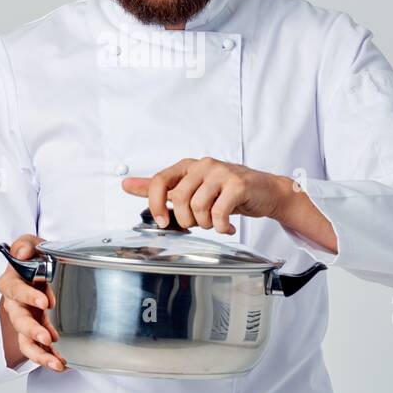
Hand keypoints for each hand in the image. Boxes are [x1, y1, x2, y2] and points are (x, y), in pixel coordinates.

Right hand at [0, 234, 67, 371]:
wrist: (37, 269)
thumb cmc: (33, 258)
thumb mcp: (30, 245)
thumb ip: (25, 245)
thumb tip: (22, 252)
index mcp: (11, 283)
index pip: (15, 290)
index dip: (28, 296)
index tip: (44, 302)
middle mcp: (15, 305)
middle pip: (19, 321)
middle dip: (33, 331)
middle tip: (47, 337)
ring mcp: (25, 321)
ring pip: (26, 341)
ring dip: (40, 353)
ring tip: (57, 362)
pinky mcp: (36, 332)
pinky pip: (38, 349)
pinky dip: (49, 358)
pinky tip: (63, 365)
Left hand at [121, 157, 289, 233]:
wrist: (265, 191)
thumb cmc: (226, 191)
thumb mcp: (190, 188)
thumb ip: (159, 188)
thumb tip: (127, 184)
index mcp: (188, 166)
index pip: (160, 180)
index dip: (155, 204)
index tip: (163, 221)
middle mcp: (203, 165)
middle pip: (179, 198)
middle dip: (187, 220)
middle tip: (199, 222)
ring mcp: (221, 173)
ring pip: (199, 207)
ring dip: (206, 224)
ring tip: (216, 222)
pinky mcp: (238, 184)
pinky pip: (219, 213)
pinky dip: (221, 226)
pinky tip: (228, 226)